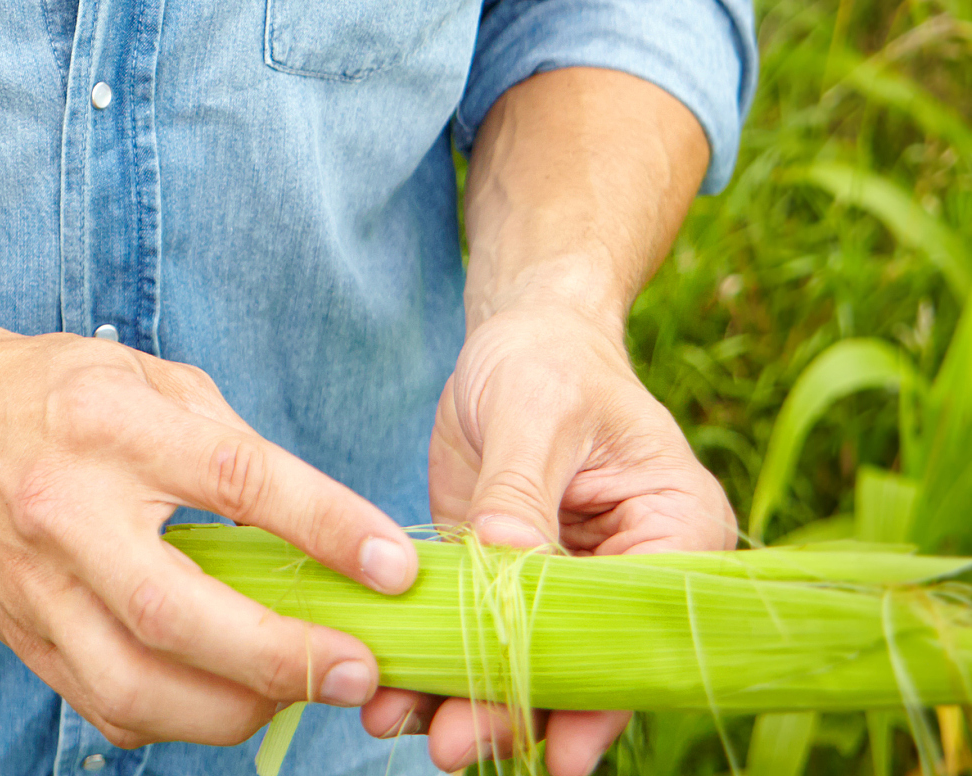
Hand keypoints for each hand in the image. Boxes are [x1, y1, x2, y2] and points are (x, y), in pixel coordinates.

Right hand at [0, 326, 420, 749]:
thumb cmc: (57, 393)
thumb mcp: (149, 379)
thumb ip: (228, 444)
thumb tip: (320, 524)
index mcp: (110, 424)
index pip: (231, 478)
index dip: (322, 523)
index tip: (392, 564)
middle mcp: (64, 509)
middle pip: (175, 609)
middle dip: (280, 653)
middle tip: (359, 667)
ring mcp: (34, 584)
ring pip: (136, 685)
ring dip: (233, 706)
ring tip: (299, 690)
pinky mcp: (20, 635)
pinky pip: (106, 706)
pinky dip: (176, 718)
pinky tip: (222, 697)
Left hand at [359, 297, 735, 775]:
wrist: (518, 336)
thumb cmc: (547, 359)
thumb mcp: (537, 408)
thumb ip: (522, 489)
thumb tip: (504, 562)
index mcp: (677, 531)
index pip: (639, 628)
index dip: (595, 691)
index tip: (554, 747)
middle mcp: (632, 573)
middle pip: (581, 663)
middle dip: (516, 711)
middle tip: (451, 748)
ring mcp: (567, 585)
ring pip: (525, 664)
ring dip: (467, 703)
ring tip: (401, 725)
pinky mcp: (508, 581)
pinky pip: (480, 636)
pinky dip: (438, 664)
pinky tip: (392, 693)